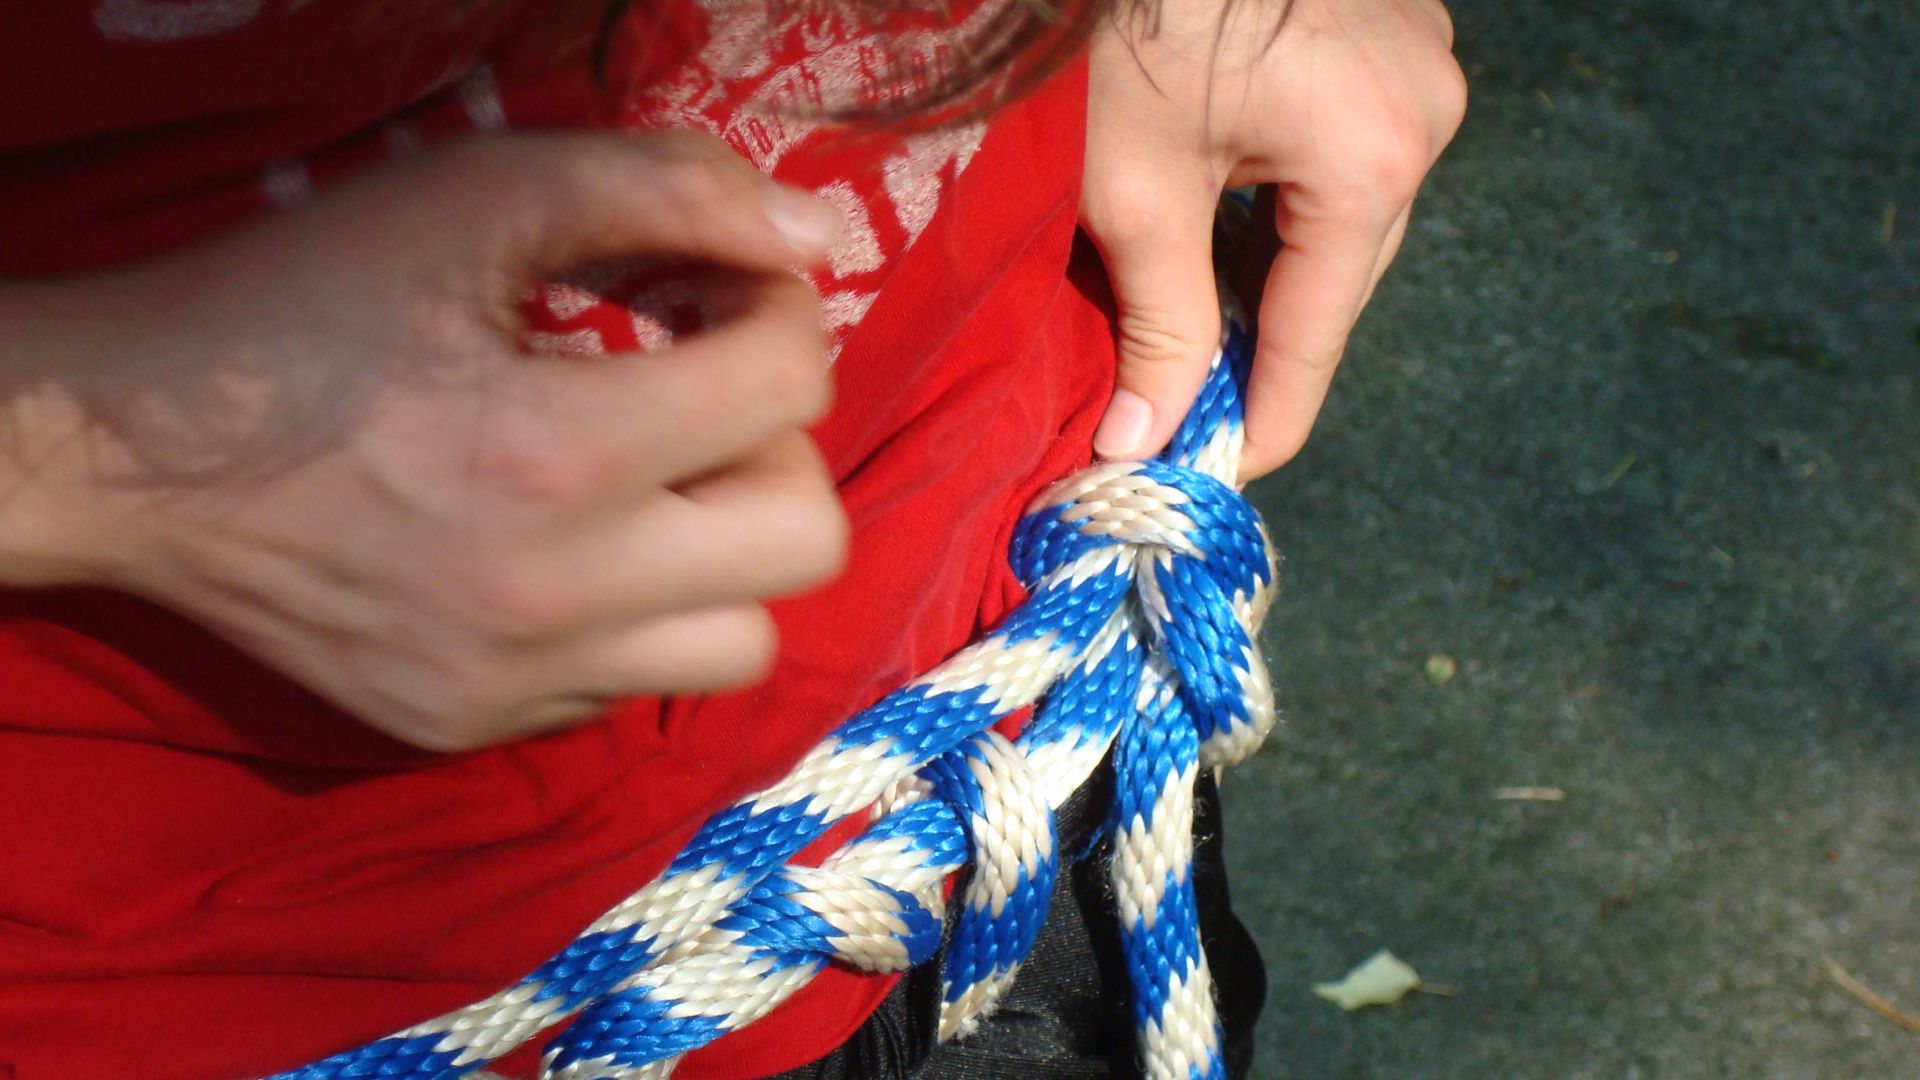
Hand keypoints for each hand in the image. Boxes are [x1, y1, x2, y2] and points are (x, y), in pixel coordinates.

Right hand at [0, 132, 848, 750]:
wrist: (124, 456)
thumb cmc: (297, 305)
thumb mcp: (473, 199)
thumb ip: (666, 194)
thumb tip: (820, 243)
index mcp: (557, 452)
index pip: (792, 385)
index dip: (775, 310)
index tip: (712, 295)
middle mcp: (556, 596)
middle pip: (806, 537)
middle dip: (774, 443)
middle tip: (694, 397)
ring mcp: (518, 682)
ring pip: (744, 640)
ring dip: (726, 549)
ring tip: (646, 484)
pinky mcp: (477, 726)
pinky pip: (634, 683)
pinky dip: (637, 613)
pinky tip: (561, 548)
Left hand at [1081, 0, 1465, 477]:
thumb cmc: (1128, 10)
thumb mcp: (1131, 185)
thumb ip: (1155, 320)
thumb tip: (1148, 436)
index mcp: (1375, 154)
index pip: (1317, 334)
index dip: (1262, 420)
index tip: (1217, 475)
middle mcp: (1423, 107)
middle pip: (1336, 274)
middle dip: (1257, 346)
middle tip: (1181, 413)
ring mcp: (1415, 56)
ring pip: (1337, 212)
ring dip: (1268, 271)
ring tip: (1189, 327)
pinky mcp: (1383, 27)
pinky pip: (1339, 149)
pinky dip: (1279, 198)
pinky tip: (1218, 223)